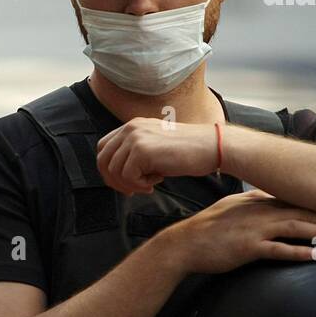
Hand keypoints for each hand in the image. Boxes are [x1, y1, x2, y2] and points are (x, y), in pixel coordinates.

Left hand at [96, 118, 222, 193]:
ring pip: (114, 171)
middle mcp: (130, 128)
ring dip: (131, 184)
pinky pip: (128, 177)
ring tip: (150, 184)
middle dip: (114, 180)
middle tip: (131, 190)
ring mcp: (135, 138)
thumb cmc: (188, 151)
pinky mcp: (142, 151)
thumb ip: (135, 153)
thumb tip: (116, 174)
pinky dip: (140, 185)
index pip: (104, 147)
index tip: (123, 182)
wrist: (212, 147)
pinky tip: (157, 181)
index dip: (108, 168)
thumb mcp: (156, 145)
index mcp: (132, 125)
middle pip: (103, 159)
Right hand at [157, 189, 315, 274]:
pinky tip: (315, 255)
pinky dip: (298, 251)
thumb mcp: (230, 207)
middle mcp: (257, 211)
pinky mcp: (248, 247)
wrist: (183, 245)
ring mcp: (253, 229)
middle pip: (299, 211)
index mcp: (254, 202)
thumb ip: (252, 202)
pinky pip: (278, 249)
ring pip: (294, 226)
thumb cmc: (206, 229)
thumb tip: (270, 198)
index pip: (292, 198)